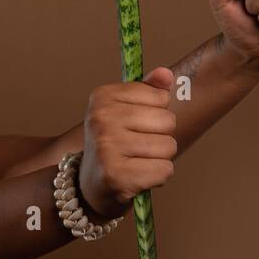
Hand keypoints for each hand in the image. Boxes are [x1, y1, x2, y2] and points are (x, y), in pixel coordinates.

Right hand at [77, 66, 176, 221]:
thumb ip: (148, 90)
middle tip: (137, 146)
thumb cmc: (113, 142)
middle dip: (161, 136)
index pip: (160, 97)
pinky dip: (158, 177)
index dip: (156, 113)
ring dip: (160, 158)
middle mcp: (101, 119)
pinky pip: (164, 170)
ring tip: (137, 161)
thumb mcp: (125, 110)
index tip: (135, 124)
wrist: (90, 184)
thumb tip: (167, 74)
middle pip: (168, 121)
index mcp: (102, 96)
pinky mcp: (117, 176)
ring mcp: (107, 148)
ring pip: (168, 147)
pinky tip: (138, 176)